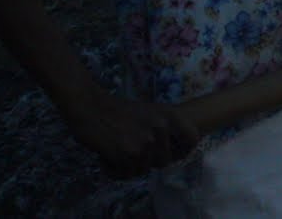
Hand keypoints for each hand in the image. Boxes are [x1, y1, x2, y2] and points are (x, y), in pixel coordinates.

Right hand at [60, 87, 198, 177]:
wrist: (89, 106)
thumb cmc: (119, 111)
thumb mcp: (152, 112)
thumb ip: (166, 128)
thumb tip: (179, 152)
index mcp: (171, 116)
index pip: (192, 140)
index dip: (183, 151)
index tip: (173, 154)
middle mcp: (162, 128)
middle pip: (164, 162)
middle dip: (147, 161)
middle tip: (131, 149)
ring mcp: (145, 142)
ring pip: (143, 170)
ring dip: (128, 165)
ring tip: (116, 150)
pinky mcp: (127, 154)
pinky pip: (125, 174)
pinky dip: (114, 170)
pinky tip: (105, 156)